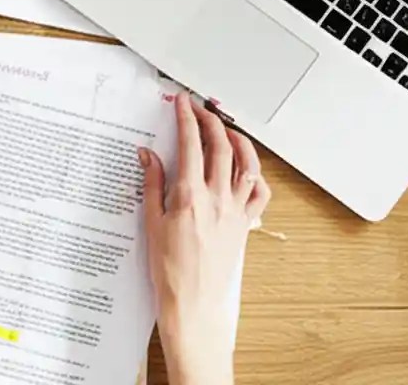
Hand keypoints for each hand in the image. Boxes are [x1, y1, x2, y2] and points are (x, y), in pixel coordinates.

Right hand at [138, 92, 271, 384]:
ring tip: (226, 127)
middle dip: (210, 119)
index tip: (180, 103)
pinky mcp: (245, 224)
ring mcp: (235, 211)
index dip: (185, 117)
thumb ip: (152, 184)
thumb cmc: (169, 271)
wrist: (193, 304)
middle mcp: (217, 199)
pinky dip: (255, 174)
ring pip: (246, 163)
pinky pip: (259, 192)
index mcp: (189, 196)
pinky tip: (246, 168)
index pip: (190, 144)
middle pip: (220, 145)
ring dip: (237, 139)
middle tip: (199, 108)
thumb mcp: (150, 223)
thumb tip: (148, 155)